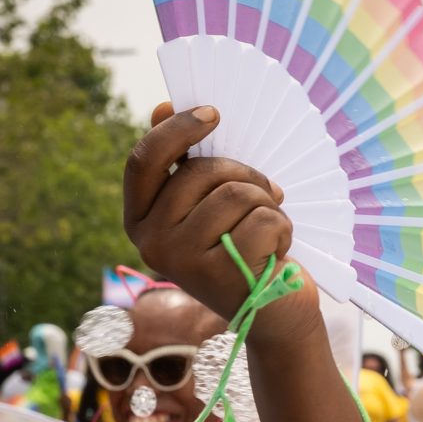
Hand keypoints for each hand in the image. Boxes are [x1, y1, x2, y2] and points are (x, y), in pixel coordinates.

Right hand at [123, 104, 315, 322]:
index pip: (144, 161)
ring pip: (238, 194)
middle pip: (202, 171)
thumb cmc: (242, 248)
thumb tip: (163, 107)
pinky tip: (276, 253)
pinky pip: (264, 221)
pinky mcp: (222, 276)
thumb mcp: (210, 206)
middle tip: (267, 195)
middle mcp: (151, 242)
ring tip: (268, 231)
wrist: (273, 314)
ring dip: (269, 206)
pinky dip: (283, 230)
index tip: (213, 112)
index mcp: (139, 219)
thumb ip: (186, 164)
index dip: (176, 131)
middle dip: (247, 175)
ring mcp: (183, 262)